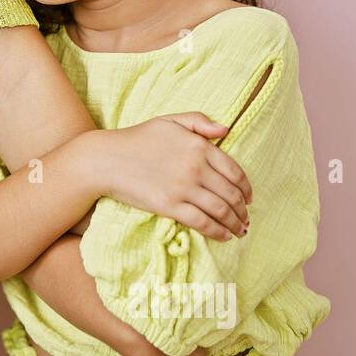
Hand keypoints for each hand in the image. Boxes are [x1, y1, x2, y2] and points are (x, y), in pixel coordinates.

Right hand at [85, 114, 252, 240]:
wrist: (106, 159)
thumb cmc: (137, 138)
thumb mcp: (169, 120)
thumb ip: (199, 121)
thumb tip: (226, 131)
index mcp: (199, 146)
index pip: (235, 171)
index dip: (246, 188)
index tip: (249, 198)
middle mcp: (196, 167)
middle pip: (231, 194)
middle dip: (243, 210)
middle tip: (245, 219)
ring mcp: (183, 188)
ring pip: (221, 210)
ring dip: (235, 223)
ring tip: (239, 230)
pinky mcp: (170, 206)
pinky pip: (202, 222)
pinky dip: (217, 231)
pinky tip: (223, 235)